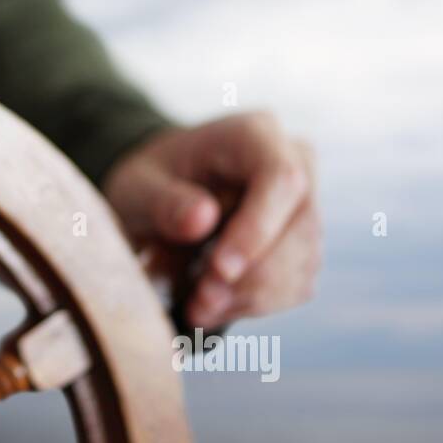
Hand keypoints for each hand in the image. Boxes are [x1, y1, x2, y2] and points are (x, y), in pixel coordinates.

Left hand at [102, 112, 319, 329]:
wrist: (161, 193)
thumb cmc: (150, 182)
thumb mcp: (138, 187)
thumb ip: (164, 201)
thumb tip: (202, 218)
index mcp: (253, 135)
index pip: (281, 177)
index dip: (258, 228)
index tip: (220, 270)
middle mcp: (293, 163)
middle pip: (300, 225)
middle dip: (252, 275)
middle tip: (199, 302)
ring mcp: (304, 204)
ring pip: (302, 261)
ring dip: (252, 297)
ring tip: (198, 307)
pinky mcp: (303, 244)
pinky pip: (296, 284)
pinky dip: (255, 304)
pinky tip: (214, 305)